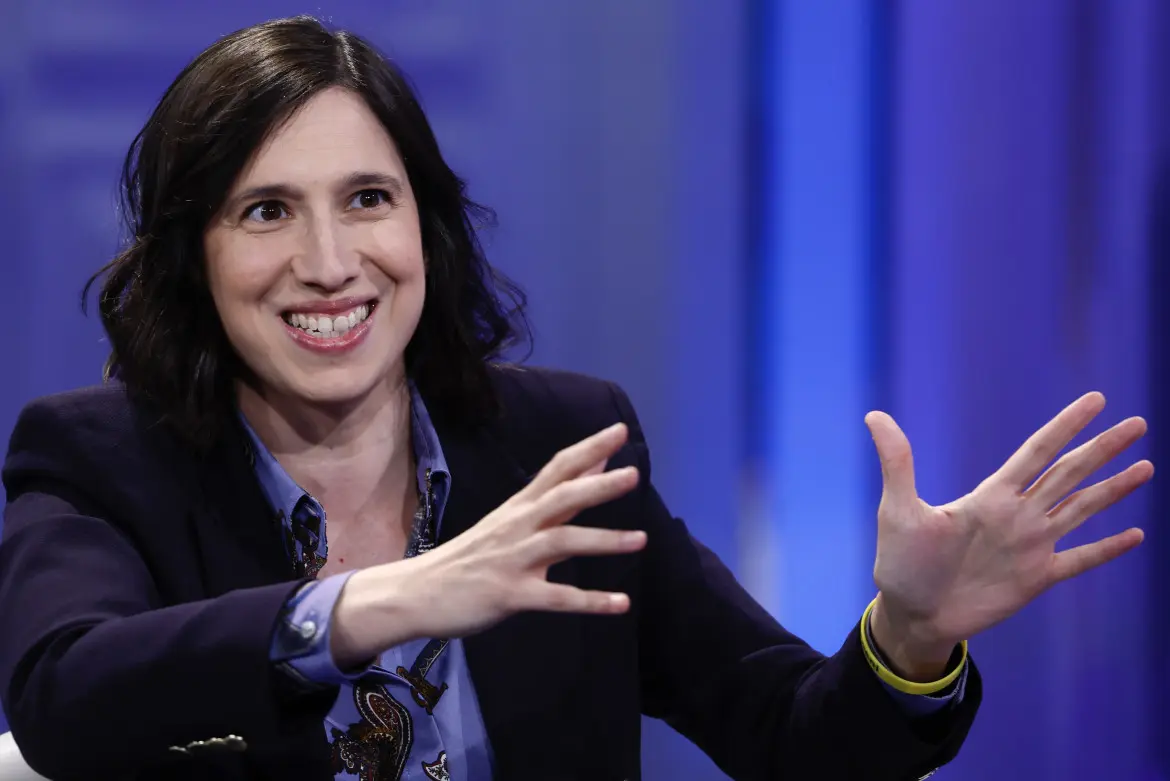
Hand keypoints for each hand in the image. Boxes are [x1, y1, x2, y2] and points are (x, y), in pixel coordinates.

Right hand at [331, 422, 644, 665]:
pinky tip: (621, 603)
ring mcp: (513, 560)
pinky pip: (556, 598)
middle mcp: (517, 527)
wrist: (416, 592)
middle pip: (562, 497)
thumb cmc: (471, 557)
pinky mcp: (509, 594)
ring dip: (603, 540)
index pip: (557, 469)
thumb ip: (553, 498)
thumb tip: (595, 465)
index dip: (589, 449)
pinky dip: (590, 600)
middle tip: (635, 474)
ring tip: (642, 540)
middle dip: (598, 485)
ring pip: (562, 541)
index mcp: (518, 508)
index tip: (620, 430)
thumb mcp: (508, 521)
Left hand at [865, 392, 1151, 672]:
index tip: (1095, 400)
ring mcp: (1030, 546)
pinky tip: (1135, 535)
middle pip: (1069, 473)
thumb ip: (897, 463)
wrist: (911, 615)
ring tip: (1147, 466)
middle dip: (1102, 449)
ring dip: (1114, 490)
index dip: (1066, 425)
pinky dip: (1106, 549)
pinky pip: (1080, 560)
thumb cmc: (901, 563)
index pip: (1037, 451)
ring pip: (1082, 509)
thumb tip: (874, 415)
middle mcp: (1017, 515)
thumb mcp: (897, 509)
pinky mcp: (1035, 579)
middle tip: (1138, 423)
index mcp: (990, 496)